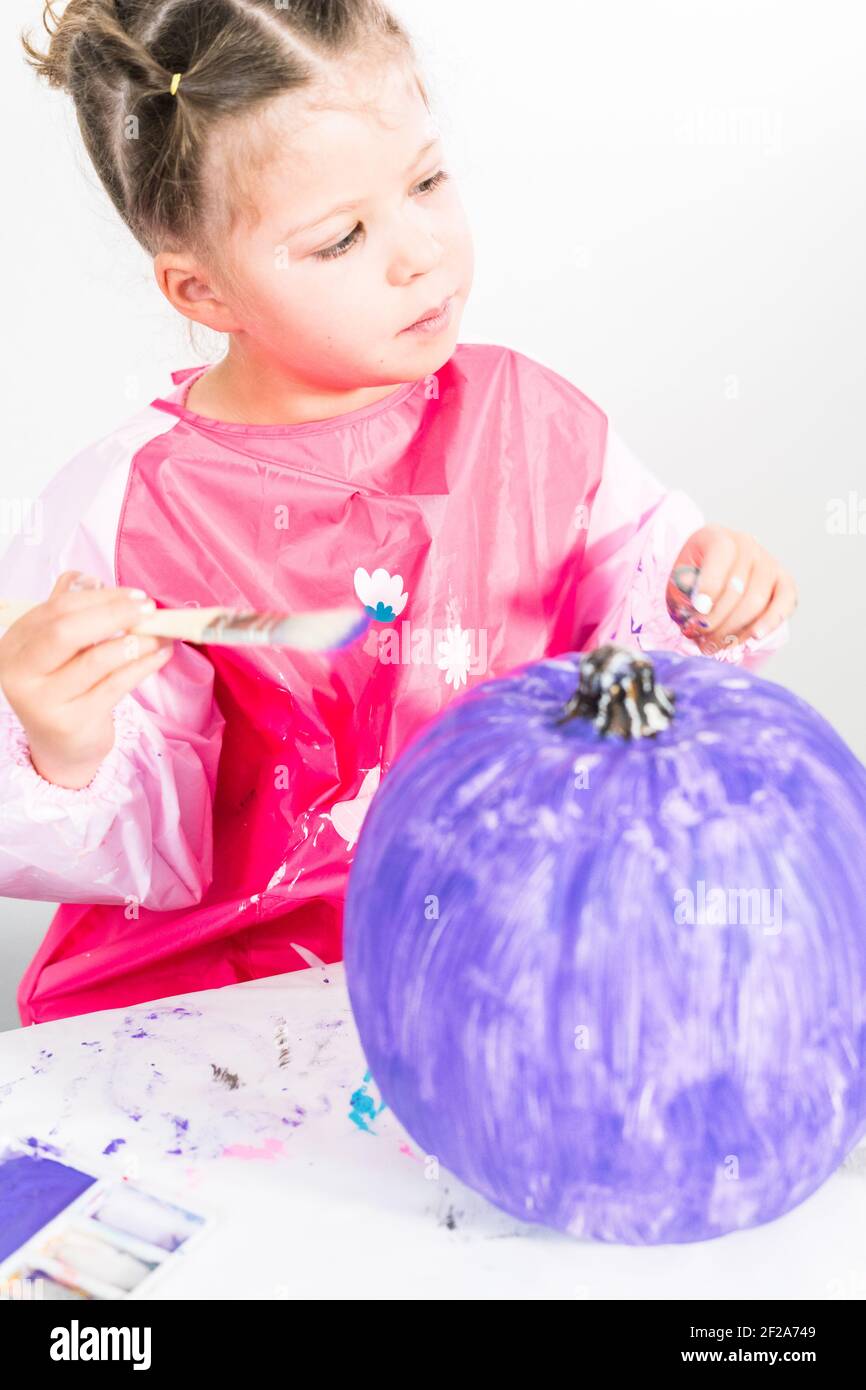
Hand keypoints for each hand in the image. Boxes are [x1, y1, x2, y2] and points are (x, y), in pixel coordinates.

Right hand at [0, 570, 174, 788]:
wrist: (62, 747)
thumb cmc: (64, 688)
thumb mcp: (58, 649)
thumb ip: (68, 612)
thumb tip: (90, 579)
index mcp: (14, 645)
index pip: (57, 609)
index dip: (99, 598)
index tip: (135, 594)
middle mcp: (21, 673)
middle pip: (67, 631)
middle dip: (114, 614)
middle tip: (148, 608)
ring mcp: (44, 701)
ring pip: (96, 660)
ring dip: (136, 641)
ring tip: (161, 634)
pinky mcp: (73, 723)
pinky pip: (116, 685)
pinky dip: (143, 666)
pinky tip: (160, 655)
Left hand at [665, 526, 797, 655]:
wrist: (709, 579)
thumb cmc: (691, 580)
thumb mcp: (678, 581)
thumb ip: (686, 591)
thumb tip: (703, 608)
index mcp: (717, 536)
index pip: (721, 554)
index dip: (710, 585)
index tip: (699, 610)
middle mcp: (746, 544)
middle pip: (738, 587)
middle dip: (717, 619)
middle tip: (700, 638)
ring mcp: (768, 562)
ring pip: (757, 600)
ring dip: (735, 628)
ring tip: (715, 644)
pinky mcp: (783, 581)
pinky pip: (785, 602)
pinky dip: (770, 622)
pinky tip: (754, 637)